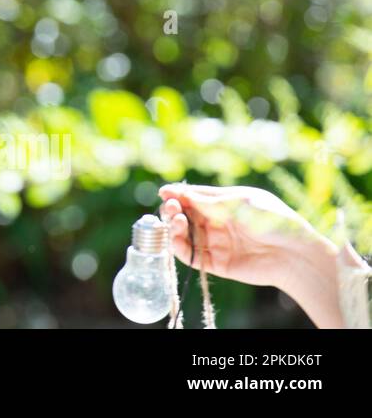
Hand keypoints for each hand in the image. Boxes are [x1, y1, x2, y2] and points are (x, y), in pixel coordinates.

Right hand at [157, 183, 323, 290]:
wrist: (294, 252)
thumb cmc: (270, 219)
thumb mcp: (237, 202)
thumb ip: (206, 201)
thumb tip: (175, 193)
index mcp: (224, 203)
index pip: (194, 198)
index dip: (177, 195)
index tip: (164, 193)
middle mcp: (217, 223)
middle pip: (186, 216)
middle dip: (174, 210)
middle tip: (171, 207)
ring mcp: (216, 243)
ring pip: (185, 235)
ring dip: (174, 227)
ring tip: (176, 219)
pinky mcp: (217, 264)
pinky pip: (192, 256)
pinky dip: (179, 247)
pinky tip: (177, 237)